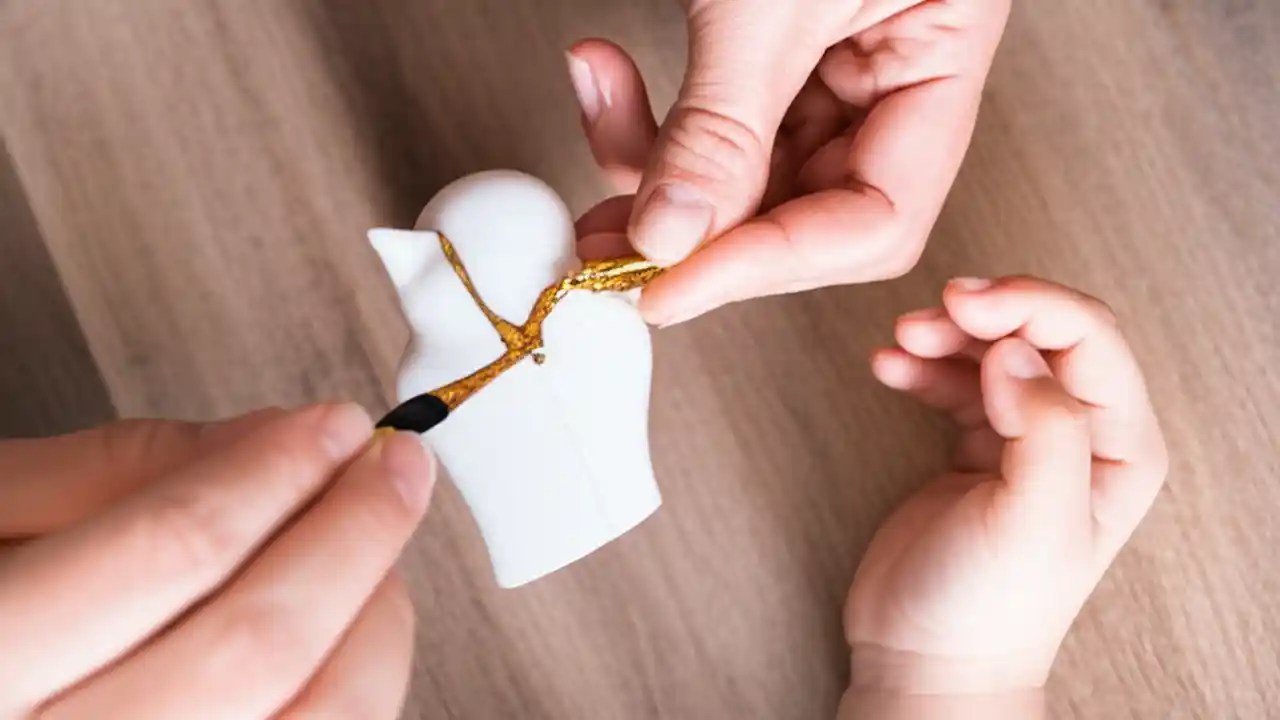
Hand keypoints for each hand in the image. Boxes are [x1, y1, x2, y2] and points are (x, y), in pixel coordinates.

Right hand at [0, 405, 434, 718]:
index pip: (168, 549)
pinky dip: (357, 691)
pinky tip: (353, 636)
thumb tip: (274, 435)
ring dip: (374, 622)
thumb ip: (117, 471)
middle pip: (256, 646)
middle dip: (352, 537)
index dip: (276, 472)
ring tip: (382, 555)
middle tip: (397, 470)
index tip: (340, 425)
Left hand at [566, 0, 1010, 324]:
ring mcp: (832, 62)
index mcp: (942, 59)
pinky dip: (648, 111)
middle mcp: (894, 73)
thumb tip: (673, 239)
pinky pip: (713, 116)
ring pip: (744, 172)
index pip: (871, 220)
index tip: (669, 286)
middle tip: (609, 245)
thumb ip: (725, 124)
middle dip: (694, 225)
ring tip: (592, 117)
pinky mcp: (772, 46)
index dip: (768, 268)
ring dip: (653, 165)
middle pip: (799, 209)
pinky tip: (600, 74)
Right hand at [843, 277, 1167, 715]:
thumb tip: (1015, 352)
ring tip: (902, 338)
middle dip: (990, 313)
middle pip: (1044, 335)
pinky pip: (954, 381)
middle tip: (934, 310)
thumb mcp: (1034, 520)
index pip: (1091, 343)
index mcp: (1119, 450)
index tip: (970, 304)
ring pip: (996, 351)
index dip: (1033, 307)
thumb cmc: (990, 608)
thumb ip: (1044, 427)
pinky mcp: (975, 446)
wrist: (925, 658)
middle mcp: (1081, 436)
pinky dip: (921, 365)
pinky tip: (889, 367)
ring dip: (949, 335)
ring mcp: (1025, 438)